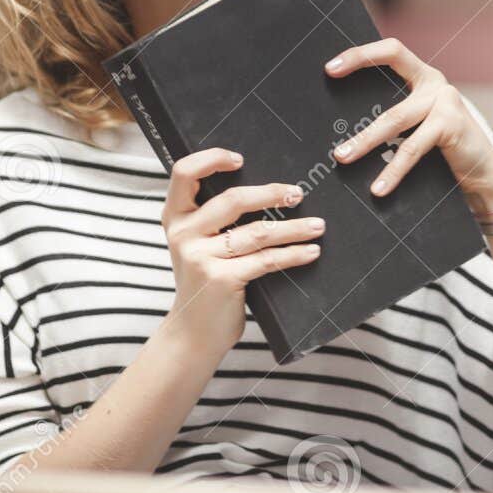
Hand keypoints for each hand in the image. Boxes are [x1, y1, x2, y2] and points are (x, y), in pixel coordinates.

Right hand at [159, 147, 323, 360]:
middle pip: (233, 200)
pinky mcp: (221, 279)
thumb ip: (213, 221)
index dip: (211, 158)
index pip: (184, 172)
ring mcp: (201, 257)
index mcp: (174, 218)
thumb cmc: (204, 284)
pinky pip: (266, 260)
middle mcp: (183, 234)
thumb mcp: (197, 246)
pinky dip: (293, 254)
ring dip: (294, 228)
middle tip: (297, 193)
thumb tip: (267, 191)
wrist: (193, 334)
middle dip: (271, 194)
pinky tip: (310, 252)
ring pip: (257, 232)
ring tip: (318, 226)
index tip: (240, 159)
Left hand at [323, 37, 492, 214]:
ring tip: (342, 157)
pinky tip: (379, 187)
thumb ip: (395, 117)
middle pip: (388, 84)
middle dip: (355, 84)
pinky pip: (412, 147)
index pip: (392, 51)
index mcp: (423, 78)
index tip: (331, 67)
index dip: (362, 55)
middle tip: (330, 115)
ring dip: (365, 141)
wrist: (485, 174)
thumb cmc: (445, 149)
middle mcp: (435, 83)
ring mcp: (446, 101)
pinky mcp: (452, 124)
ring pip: (394, 118)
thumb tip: (344, 127)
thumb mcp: (418, 126)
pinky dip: (393, 170)